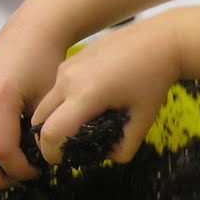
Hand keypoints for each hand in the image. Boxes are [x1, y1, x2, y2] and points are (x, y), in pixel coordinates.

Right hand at [0, 6, 81, 187]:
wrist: (32, 28)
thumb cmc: (47, 61)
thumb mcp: (48, 98)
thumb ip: (39, 131)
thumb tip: (37, 164)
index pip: (2, 149)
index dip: (19, 169)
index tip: (37, 173)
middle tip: (20, 179)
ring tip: (13, 167)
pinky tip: (5, 149)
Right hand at [29, 18, 182, 165]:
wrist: (159, 39)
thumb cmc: (154, 78)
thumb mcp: (144, 118)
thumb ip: (126, 146)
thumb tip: (109, 157)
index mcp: (86, 95)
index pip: (51, 133)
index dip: (52, 153)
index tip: (64, 160)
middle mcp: (69, 80)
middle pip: (40, 119)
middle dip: (46, 139)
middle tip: (66, 148)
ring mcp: (67, 66)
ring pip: (45, 102)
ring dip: (52, 119)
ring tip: (76, 127)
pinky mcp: (71, 58)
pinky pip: (55, 87)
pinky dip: (60, 102)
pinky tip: (84, 104)